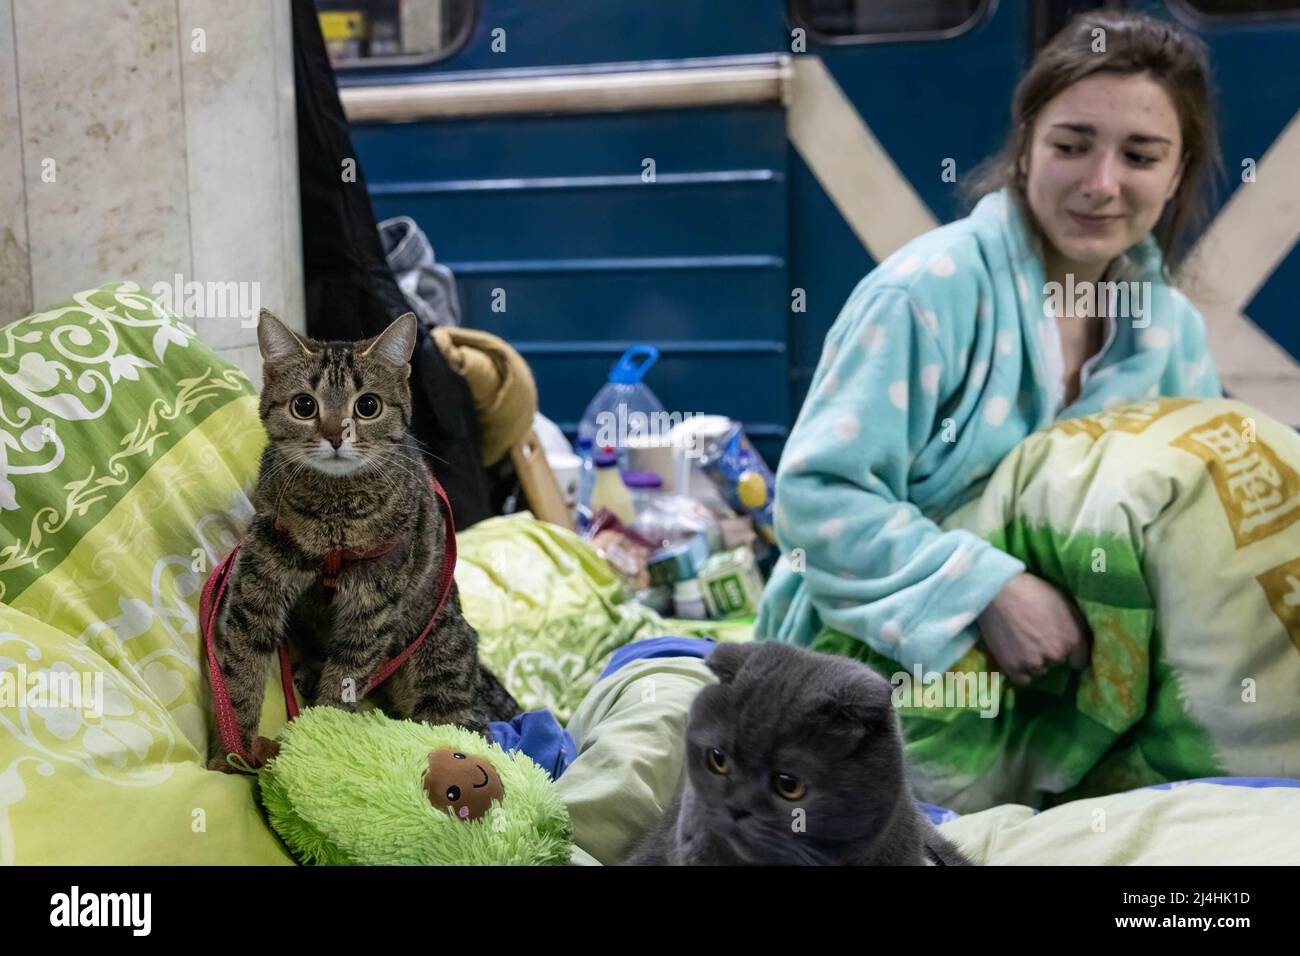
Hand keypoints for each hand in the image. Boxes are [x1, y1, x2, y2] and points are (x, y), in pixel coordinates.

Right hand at [976, 573, 1091, 686]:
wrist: (997, 591)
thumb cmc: (1032, 591)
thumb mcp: (1064, 603)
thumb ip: (1076, 627)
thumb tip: (1081, 643)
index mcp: (1072, 639)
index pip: (1080, 661)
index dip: (1072, 654)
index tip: (1062, 647)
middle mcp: (1056, 654)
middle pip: (1057, 663)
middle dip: (1050, 653)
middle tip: (1037, 637)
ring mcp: (1033, 662)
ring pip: (1039, 670)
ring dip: (1034, 661)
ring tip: (1022, 643)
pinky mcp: (1012, 667)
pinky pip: (1023, 680)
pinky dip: (1021, 672)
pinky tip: (1017, 658)